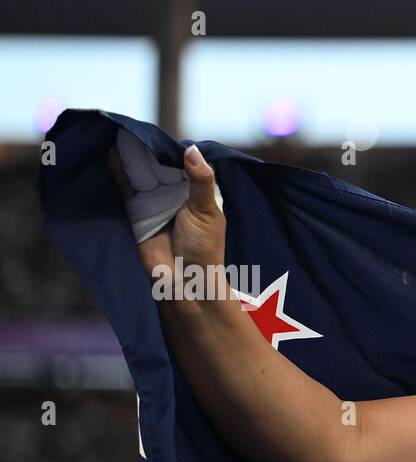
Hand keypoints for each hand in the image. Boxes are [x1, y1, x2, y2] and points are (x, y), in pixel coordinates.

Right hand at [109, 143, 226, 293]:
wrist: (185, 282)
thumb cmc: (204, 248)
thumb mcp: (207, 210)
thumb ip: (200, 180)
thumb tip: (191, 149)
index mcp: (194, 192)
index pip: (180, 163)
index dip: (168, 148)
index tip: (157, 130)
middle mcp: (172, 195)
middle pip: (156, 165)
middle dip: (145, 148)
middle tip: (132, 125)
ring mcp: (152, 203)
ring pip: (139, 173)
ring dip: (129, 155)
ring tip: (119, 132)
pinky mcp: (134, 212)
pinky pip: (124, 188)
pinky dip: (117, 172)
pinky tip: (110, 153)